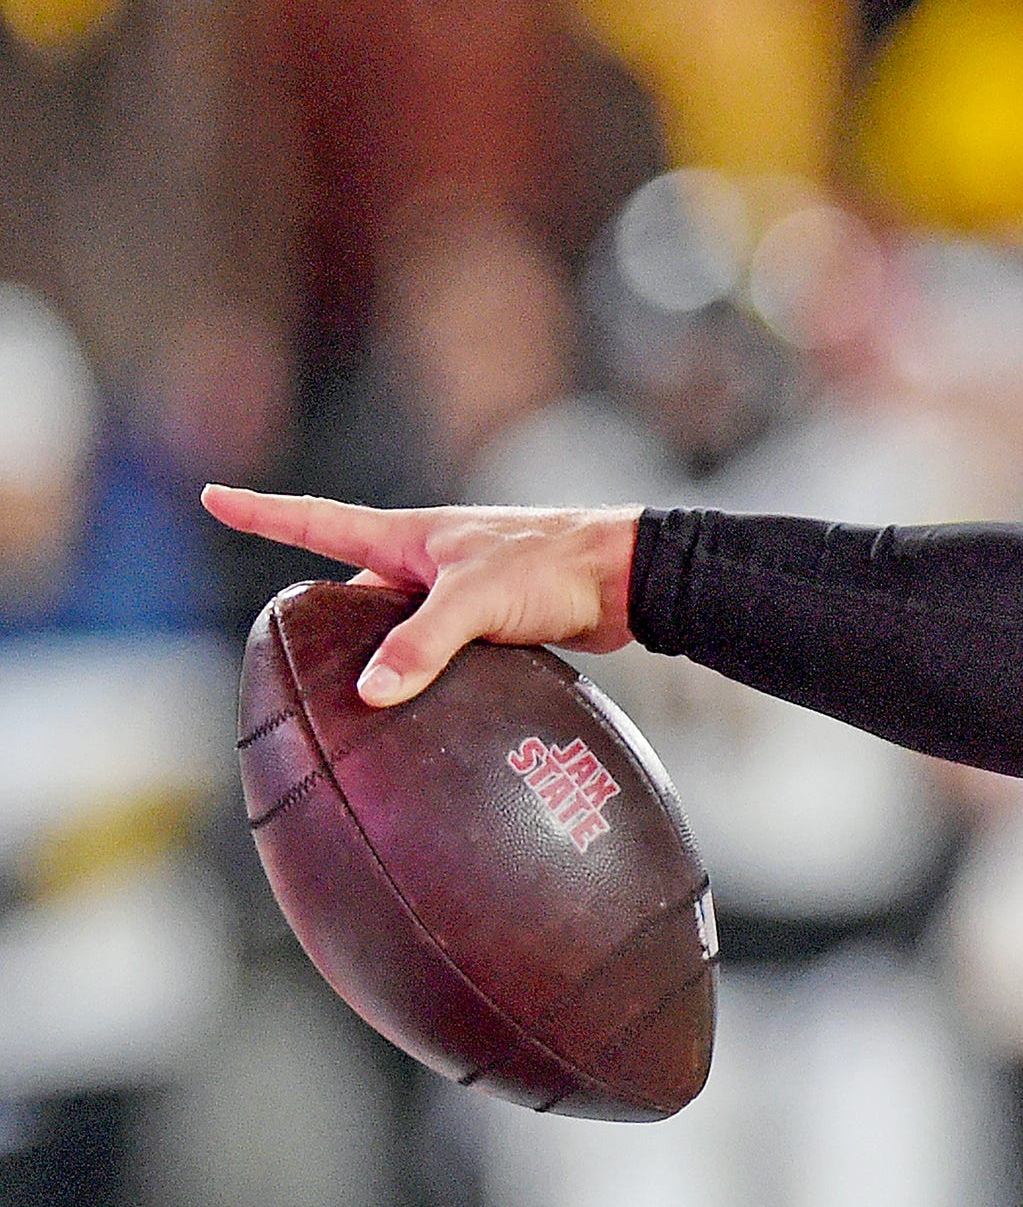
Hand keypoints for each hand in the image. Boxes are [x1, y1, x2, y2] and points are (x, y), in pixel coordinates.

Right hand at [202, 487, 643, 706]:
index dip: (263, 512)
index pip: (317, 522)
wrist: (624, 578)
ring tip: (353, 698)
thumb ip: (422, 644)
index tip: (214, 495)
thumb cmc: (551, 567)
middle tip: (287, 650)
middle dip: (322, 616)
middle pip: (353, 588)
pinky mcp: (492, 623)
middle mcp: (427, 560)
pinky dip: (425, 674)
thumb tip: (369, 692)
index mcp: (409, 537)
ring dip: (381, 654)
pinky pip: (441, 651)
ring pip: (399, 626)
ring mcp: (459, 591)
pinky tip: (421, 711)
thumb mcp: (475, 601)